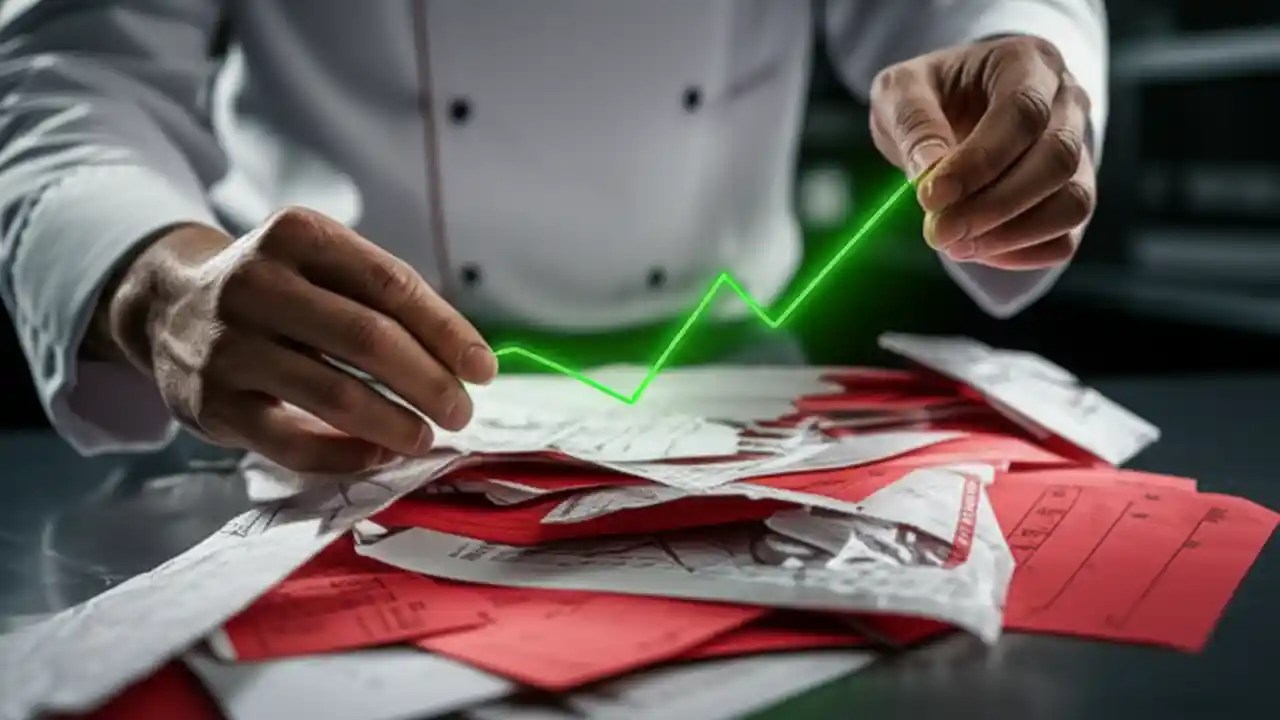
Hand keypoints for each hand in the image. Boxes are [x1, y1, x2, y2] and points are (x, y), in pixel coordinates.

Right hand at [96, 208, 496, 471]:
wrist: (167, 307)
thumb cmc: (278, 291)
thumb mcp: (321, 264)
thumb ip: (385, 299)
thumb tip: (466, 363)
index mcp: (297, 235)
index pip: (390, 284)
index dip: (447, 331)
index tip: (484, 369)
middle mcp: (256, 282)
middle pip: (367, 338)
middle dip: (429, 381)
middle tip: (462, 410)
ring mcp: (228, 345)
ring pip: (334, 393)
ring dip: (396, 423)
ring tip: (427, 436)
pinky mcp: (211, 403)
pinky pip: (292, 442)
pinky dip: (347, 454)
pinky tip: (380, 454)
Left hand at [869, 35, 1094, 269]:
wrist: (950, 107)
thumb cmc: (928, 95)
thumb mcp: (901, 93)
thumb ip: (914, 125)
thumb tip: (930, 173)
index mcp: (1027, 62)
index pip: (1022, 112)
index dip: (980, 161)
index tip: (930, 196)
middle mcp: (1067, 102)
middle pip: (1057, 159)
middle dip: (994, 205)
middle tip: (938, 232)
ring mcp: (1079, 150)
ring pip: (1073, 202)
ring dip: (1011, 235)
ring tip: (955, 244)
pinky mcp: (1072, 194)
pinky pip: (1065, 236)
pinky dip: (1022, 253)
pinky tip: (977, 250)